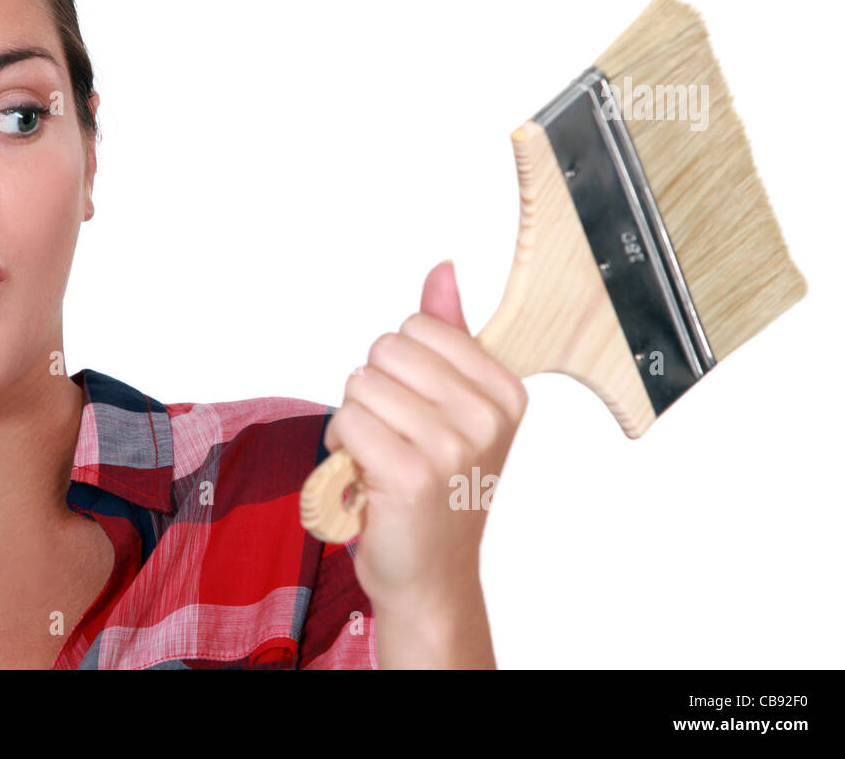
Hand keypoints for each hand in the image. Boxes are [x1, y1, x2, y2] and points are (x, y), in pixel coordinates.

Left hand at [325, 260, 527, 619]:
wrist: (430, 576)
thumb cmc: (436, 489)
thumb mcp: (452, 406)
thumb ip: (448, 334)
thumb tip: (443, 270)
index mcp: (505, 391)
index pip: (418, 327)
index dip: (399, 367)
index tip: (417, 412)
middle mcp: (486, 417)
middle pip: (385, 350)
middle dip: (372, 391)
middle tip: (392, 439)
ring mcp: (451, 447)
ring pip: (360, 385)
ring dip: (352, 422)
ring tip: (378, 460)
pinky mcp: (410, 476)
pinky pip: (346, 421)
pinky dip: (339, 448)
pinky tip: (363, 479)